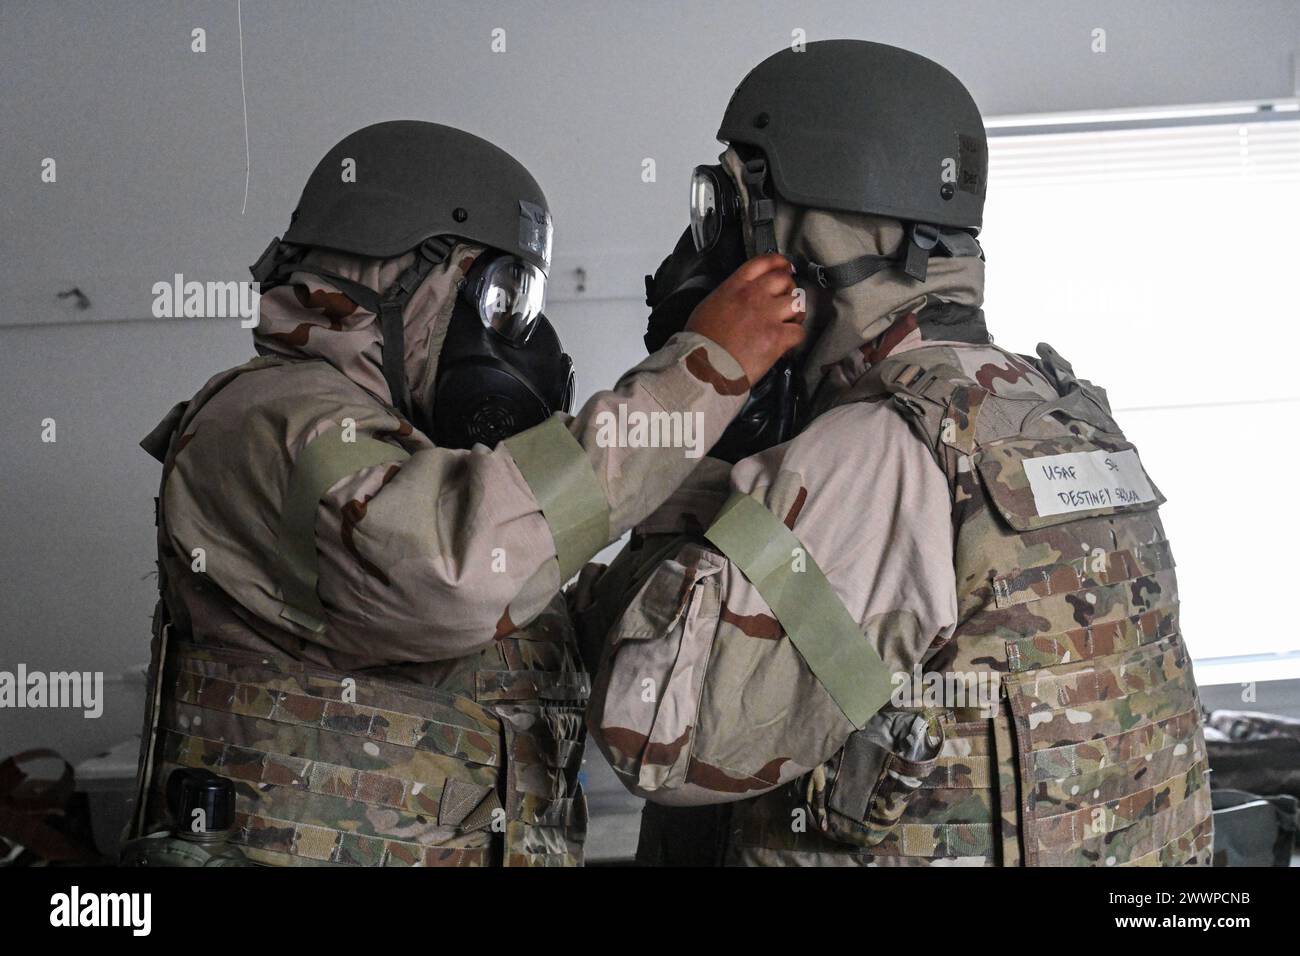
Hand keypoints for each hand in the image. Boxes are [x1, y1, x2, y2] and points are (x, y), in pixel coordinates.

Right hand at [684, 253, 805, 385]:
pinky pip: (799, 331)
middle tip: (786, 300)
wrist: (704, 366)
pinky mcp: (777, 338)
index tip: (785, 266)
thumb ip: (727, 297)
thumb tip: (736, 302)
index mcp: (734, 287)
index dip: (779, 262)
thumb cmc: (699, 343)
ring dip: (796, 312)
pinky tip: (787, 343)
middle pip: (784, 279)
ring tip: (790, 322)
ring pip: (797, 303)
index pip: (763, 263)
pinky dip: (796, 337)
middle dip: (789, 289)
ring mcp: (767, 316)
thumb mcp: (707, 307)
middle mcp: (753, 296)